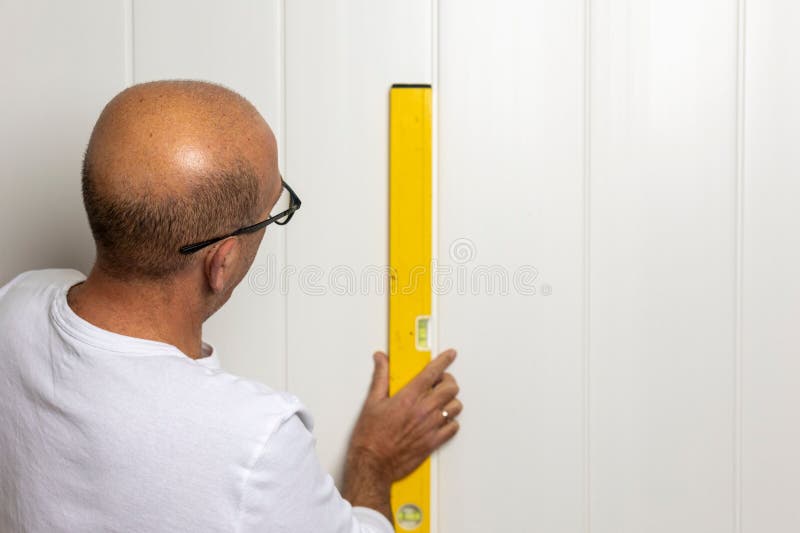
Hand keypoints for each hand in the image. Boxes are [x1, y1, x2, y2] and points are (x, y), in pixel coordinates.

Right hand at [341, 349, 461, 520]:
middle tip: (440, 382)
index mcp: (409, 397)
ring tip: (440, 402)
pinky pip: (453, 428)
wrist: (373, 464)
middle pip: (450, 388)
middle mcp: (424, 410)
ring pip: (455, 407)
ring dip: (450, 401)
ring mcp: (431, 427)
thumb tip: (381, 359)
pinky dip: (450, 422)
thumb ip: (380, 377)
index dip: (444, 360)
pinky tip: (441, 420)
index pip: (433, 372)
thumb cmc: (370, 436)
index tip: (450, 355)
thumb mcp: (372, 401)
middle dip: (448, 381)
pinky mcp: (433, 442)